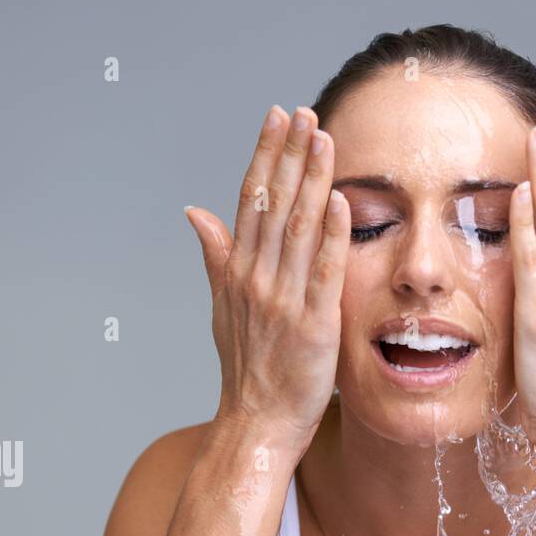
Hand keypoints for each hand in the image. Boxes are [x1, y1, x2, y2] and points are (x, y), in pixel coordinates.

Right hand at [184, 105, 349, 449]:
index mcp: (237, 272)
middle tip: (304, 112)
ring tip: (324, 139)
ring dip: (311, 181)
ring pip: (298, 229)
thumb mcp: (222, 308)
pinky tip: (339, 202)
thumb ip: (215, 256)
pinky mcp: (312, 325)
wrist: (256, 423)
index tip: (277, 118)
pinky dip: (331, 237)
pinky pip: (323, 273)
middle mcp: (256, 279)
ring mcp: (282, 301)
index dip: (265, 155)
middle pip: (273, 204)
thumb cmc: (246, 371)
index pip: (250, 199)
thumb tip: (196, 212)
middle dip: (290, 154)